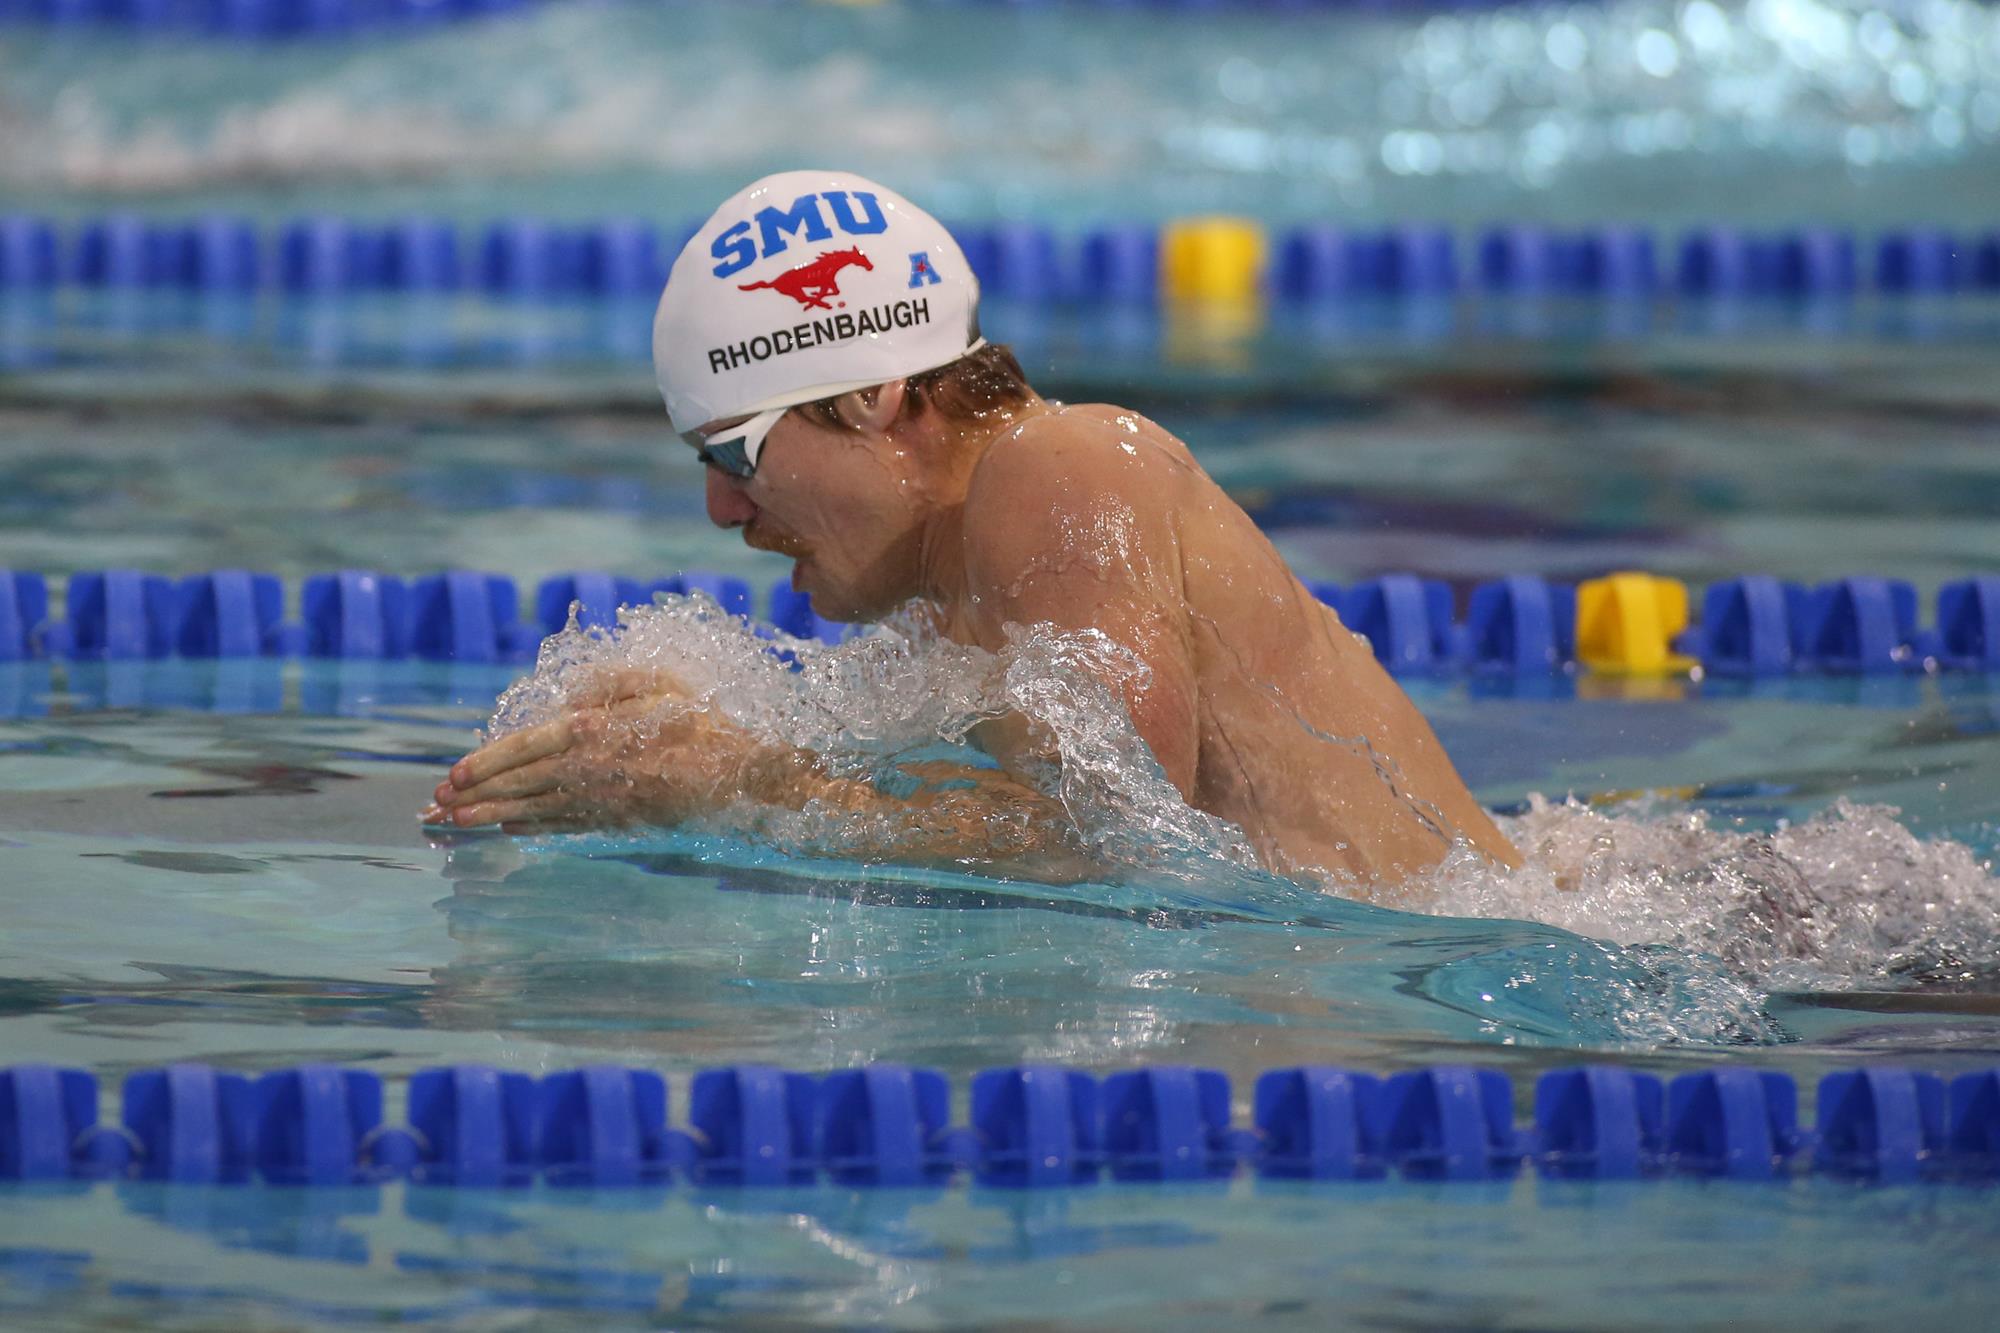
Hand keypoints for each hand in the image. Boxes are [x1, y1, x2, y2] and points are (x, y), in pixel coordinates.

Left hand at [422, 669, 783, 834]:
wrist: (742, 775)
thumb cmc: (703, 721)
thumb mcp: (659, 681)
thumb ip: (609, 682)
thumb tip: (568, 698)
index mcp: (592, 730)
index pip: (523, 748)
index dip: (484, 763)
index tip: (452, 776)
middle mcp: (588, 770)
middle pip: (518, 784)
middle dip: (473, 796)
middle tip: (435, 808)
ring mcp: (602, 801)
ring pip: (533, 810)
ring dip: (491, 818)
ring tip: (457, 825)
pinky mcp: (618, 821)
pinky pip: (564, 826)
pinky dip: (532, 829)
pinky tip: (510, 830)